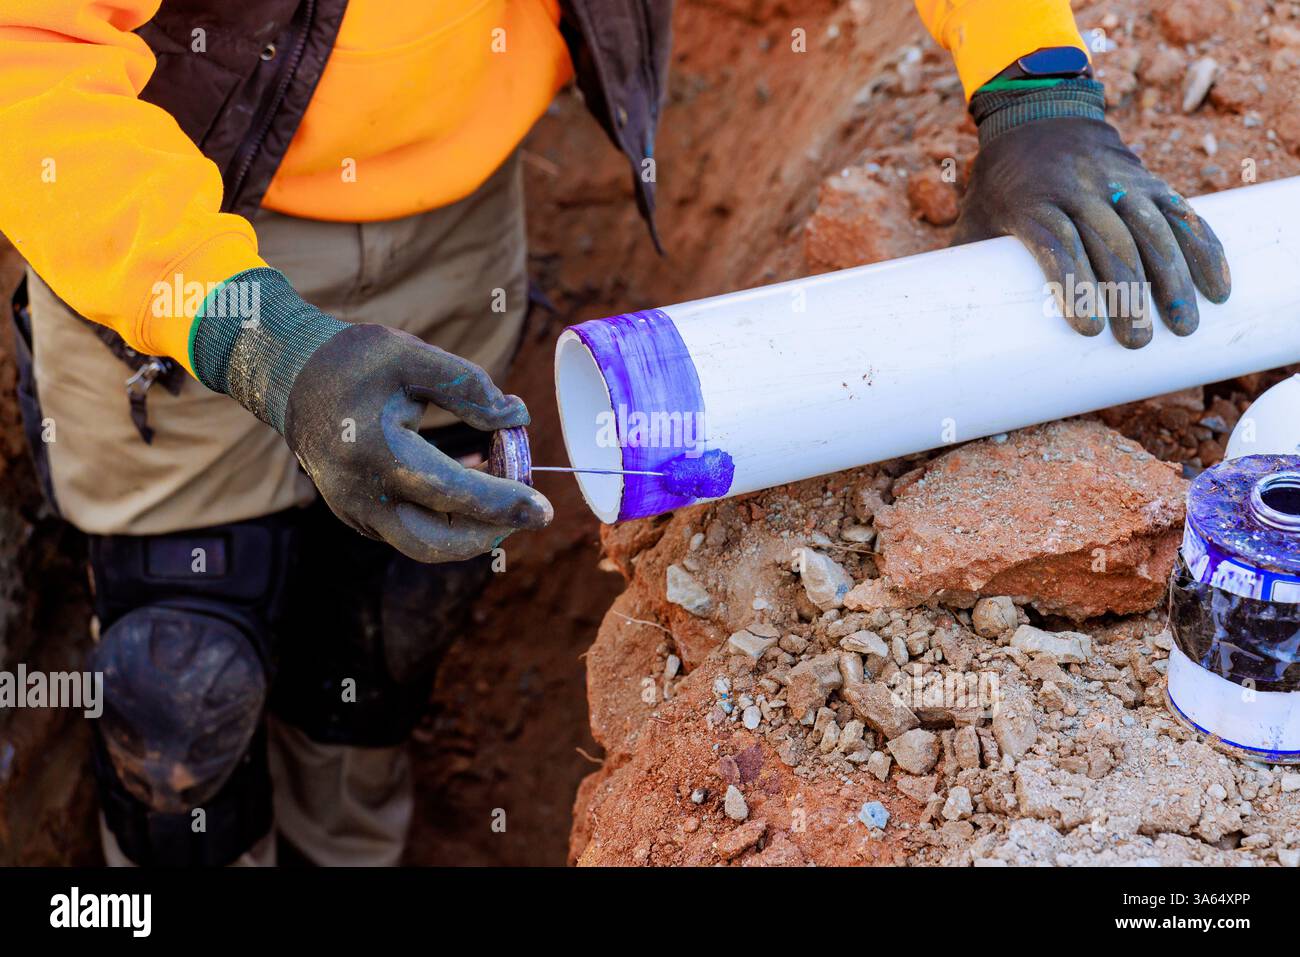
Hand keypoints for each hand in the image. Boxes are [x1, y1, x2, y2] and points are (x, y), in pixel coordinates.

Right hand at [284, 323, 551, 561]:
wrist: (291, 377)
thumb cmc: (355, 362)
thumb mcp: (412, 356)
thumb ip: (468, 386)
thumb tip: (517, 419)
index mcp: (376, 451)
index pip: (452, 492)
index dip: (503, 504)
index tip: (543, 509)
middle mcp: (361, 493)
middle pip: (436, 543)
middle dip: (489, 534)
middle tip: (527, 511)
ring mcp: (354, 510)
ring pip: (423, 545)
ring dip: (470, 529)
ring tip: (502, 491)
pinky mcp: (355, 516)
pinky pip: (409, 531)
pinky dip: (445, 518)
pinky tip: (469, 485)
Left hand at [955, 83, 1230, 347]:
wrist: (1037, 116)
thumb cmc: (998, 187)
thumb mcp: (974, 218)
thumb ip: (965, 267)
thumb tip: (946, 329)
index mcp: (1031, 202)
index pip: (1056, 243)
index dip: (1073, 284)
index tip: (1088, 328)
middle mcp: (1077, 189)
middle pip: (1110, 243)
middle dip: (1129, 295)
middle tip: (1137, 343)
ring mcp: (1117, 182)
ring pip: (1151, 229)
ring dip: (1173, 278)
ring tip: (1184, 325)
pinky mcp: (1146, 180)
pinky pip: (1180, 212)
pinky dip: (1203, 247)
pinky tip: (1217, 284)